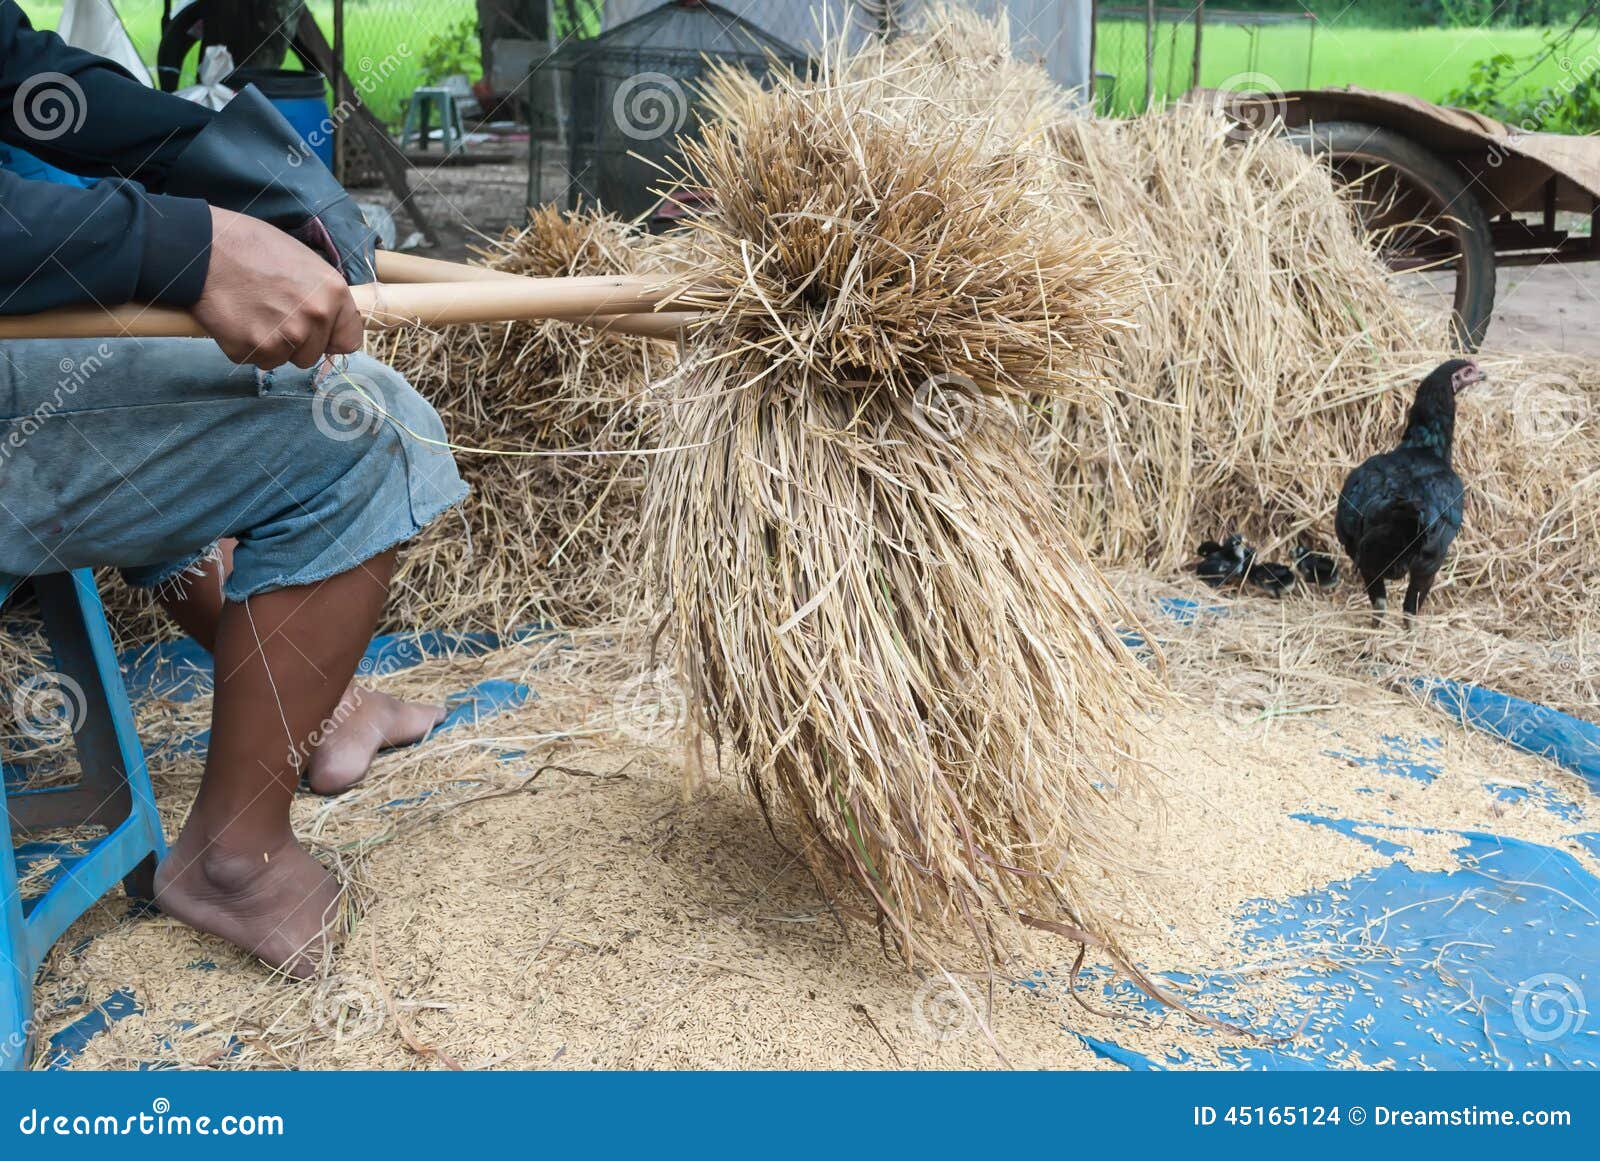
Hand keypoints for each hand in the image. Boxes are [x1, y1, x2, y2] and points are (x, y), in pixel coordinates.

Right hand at [191, 206, 364, 368]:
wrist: (202, 247)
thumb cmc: (253, 247)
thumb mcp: (305, 261)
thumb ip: (323, 296)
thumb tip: (331, 322)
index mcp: (333, 294)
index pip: (349, 340)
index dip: (331, 338)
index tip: (316, 332)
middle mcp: (314, 318)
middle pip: (312, 355)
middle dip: (295, 342)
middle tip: (271, 312)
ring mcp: (283, 337)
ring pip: (283, 360)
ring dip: (269, 344)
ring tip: (252, 312)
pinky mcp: (251, 348)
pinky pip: (253, 359)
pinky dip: (243, 345)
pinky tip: (236, 319)